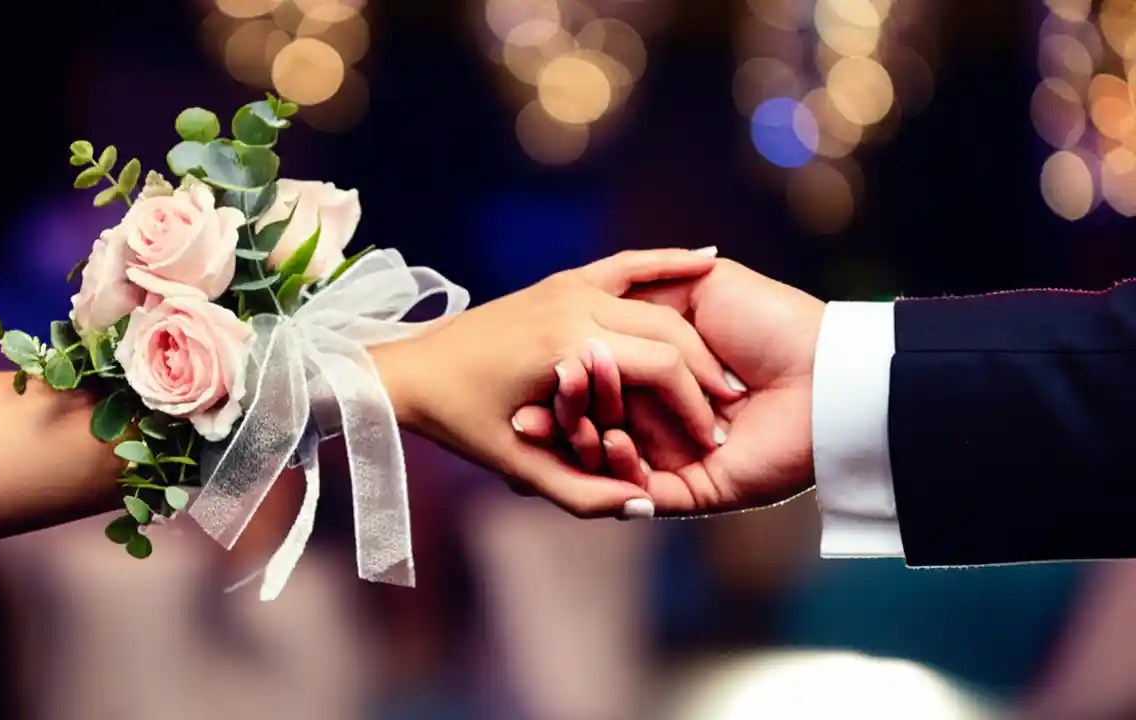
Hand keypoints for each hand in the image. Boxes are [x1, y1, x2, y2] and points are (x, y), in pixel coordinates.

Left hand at [372, 249, 742, 516]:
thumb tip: (643, 506)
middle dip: (705, 375)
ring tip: (731, 363)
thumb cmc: (457, 421)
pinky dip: (666, 261)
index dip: (697, 407)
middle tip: (733, 411)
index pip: (660, 368)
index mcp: (566, 347)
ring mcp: (568, 284)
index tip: (717, 443)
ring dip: (697, 330)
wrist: (408, 369)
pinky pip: (626, 265)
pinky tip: (709, 257)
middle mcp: (573, 304)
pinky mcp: (562, 279)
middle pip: (668, 332)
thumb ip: (580, 492)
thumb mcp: (517, 466)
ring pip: (656, 300)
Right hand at [515, 259, 824, 514]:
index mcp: (661, 376)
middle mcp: (662, 420)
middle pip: (592, 426)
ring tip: (547, 427)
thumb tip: (589, 303)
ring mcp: (675, 458)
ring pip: (606, 463)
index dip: (563, 379)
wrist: (824, 368)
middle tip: (519, 413)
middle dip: (557, 418)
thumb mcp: (700, 290)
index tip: (528, 369)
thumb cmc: (770, 322)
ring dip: (575, 443)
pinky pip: (641, 491)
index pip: (597, 382)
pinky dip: (616, 471)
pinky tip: (603, 441)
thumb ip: (646, 295)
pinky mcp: (693, 492)